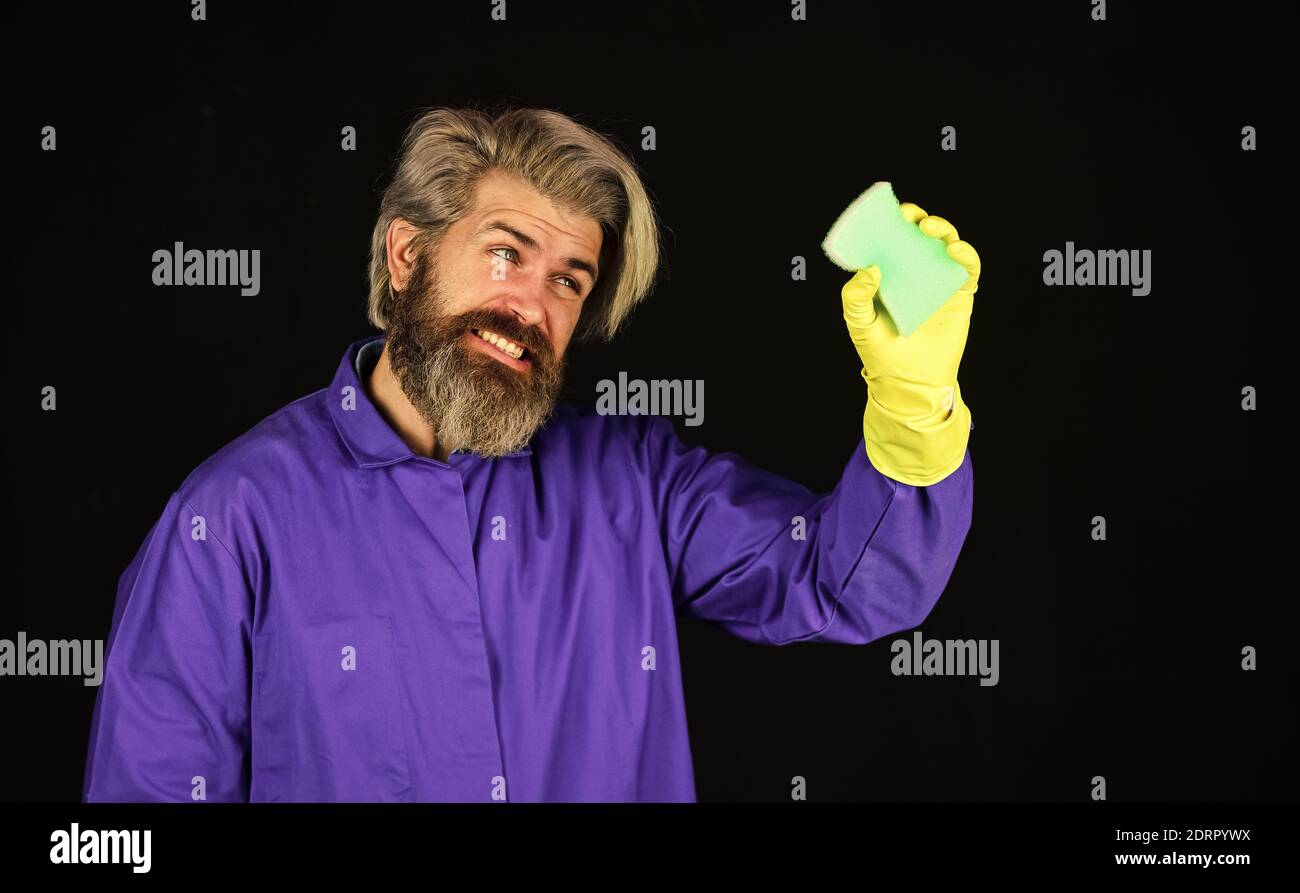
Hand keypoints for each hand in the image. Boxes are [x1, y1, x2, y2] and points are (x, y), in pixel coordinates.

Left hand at [840, 201, 979, 484]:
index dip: (894, 222)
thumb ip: (855, 297)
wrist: (909, 383)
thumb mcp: (859, 324)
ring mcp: (940, 282)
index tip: (890, 214)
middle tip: (910, 218)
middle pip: (923, 236)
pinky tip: (955, 250)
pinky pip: (968, 269)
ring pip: (948, 245)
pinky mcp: (961, 295)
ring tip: (929, 229)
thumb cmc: (880, 353)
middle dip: (919, 220)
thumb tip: (871, 268)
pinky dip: (966, 255)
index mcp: (891, 274)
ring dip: (943, 230)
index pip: (895, 239)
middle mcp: (917, 273)